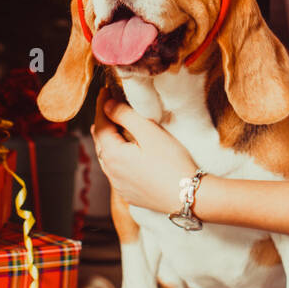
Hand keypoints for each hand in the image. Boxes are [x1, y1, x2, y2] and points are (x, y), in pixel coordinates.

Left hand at [91, 89, 199, 213]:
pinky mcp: (129, 194)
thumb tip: (107, 105)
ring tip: (111, 127)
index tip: (104, 91)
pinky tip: (123, 155)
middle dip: (102, 122)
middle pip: (100, 141)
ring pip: (106, 158)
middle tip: (107, 106)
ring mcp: (119, 185)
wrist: (187, 196)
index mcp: (112, 155)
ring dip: (107, 141)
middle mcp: (110, 172)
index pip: (100, 124)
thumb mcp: (149, 132)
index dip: (101, 106)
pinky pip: (115, 172)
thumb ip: (125, 116)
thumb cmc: (171, 163)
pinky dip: (115, 158)